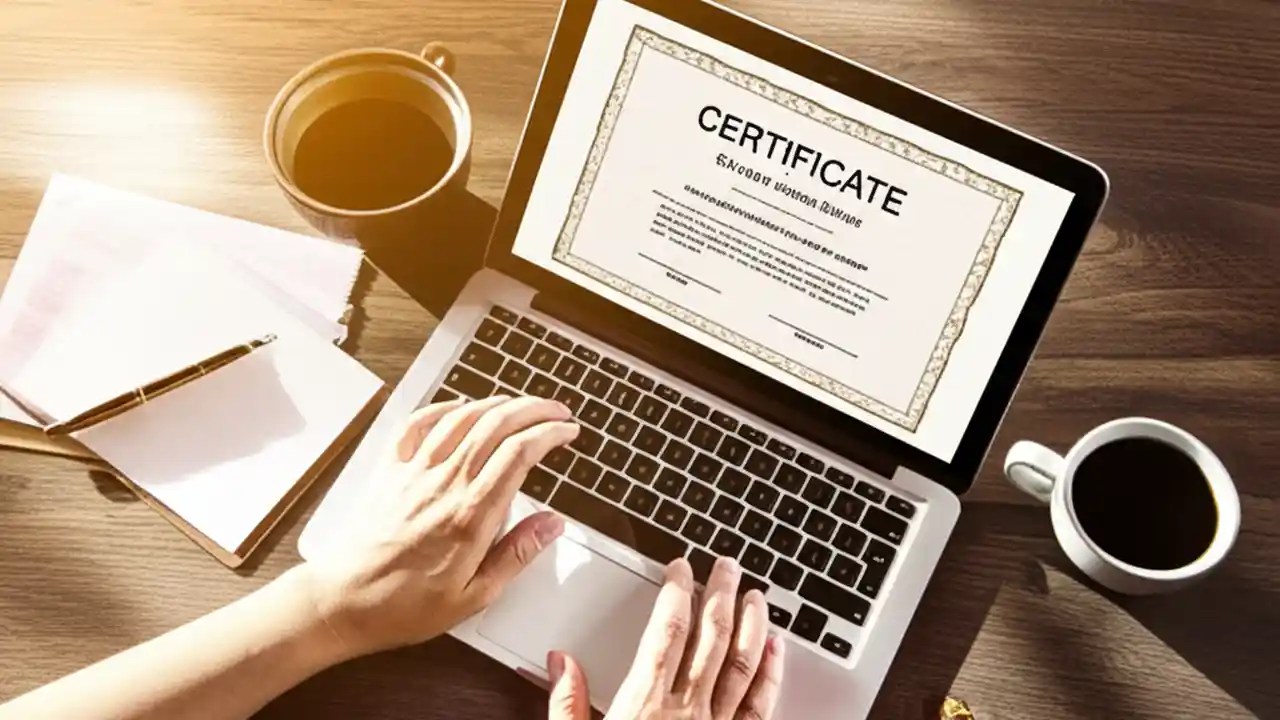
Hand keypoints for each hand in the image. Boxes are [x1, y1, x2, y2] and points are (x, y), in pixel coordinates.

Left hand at [298, 395, 578, 656]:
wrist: (342, 602)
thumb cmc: (404, 606)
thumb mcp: (474, 595)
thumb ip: (517, 554)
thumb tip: (552, 525)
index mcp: (470, 514)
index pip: (519, 452)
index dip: (550, 432)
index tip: (567, 431)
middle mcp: (444, 483)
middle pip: (496, 423)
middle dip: (533, 408)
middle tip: (555, 410)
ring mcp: (414, 472)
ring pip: (461, 417)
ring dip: (496, 403)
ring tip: (518, 405)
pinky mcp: (389, 470)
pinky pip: (417, 423)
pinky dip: (443, 408)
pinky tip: (459, 408)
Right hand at [547, 557, 785, 719]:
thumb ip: (567, 705)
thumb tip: (560, 661)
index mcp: (645, 706)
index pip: (668, 631)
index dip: (678, 592)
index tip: (681, 567)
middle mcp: (688, 713)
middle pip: (711, 638)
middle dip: (722, 594)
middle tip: (728, 565)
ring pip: (742, 666)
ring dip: (752, 626)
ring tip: (758, 596)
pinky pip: (761, 708)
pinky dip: (771, 674)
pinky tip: (776, 651)